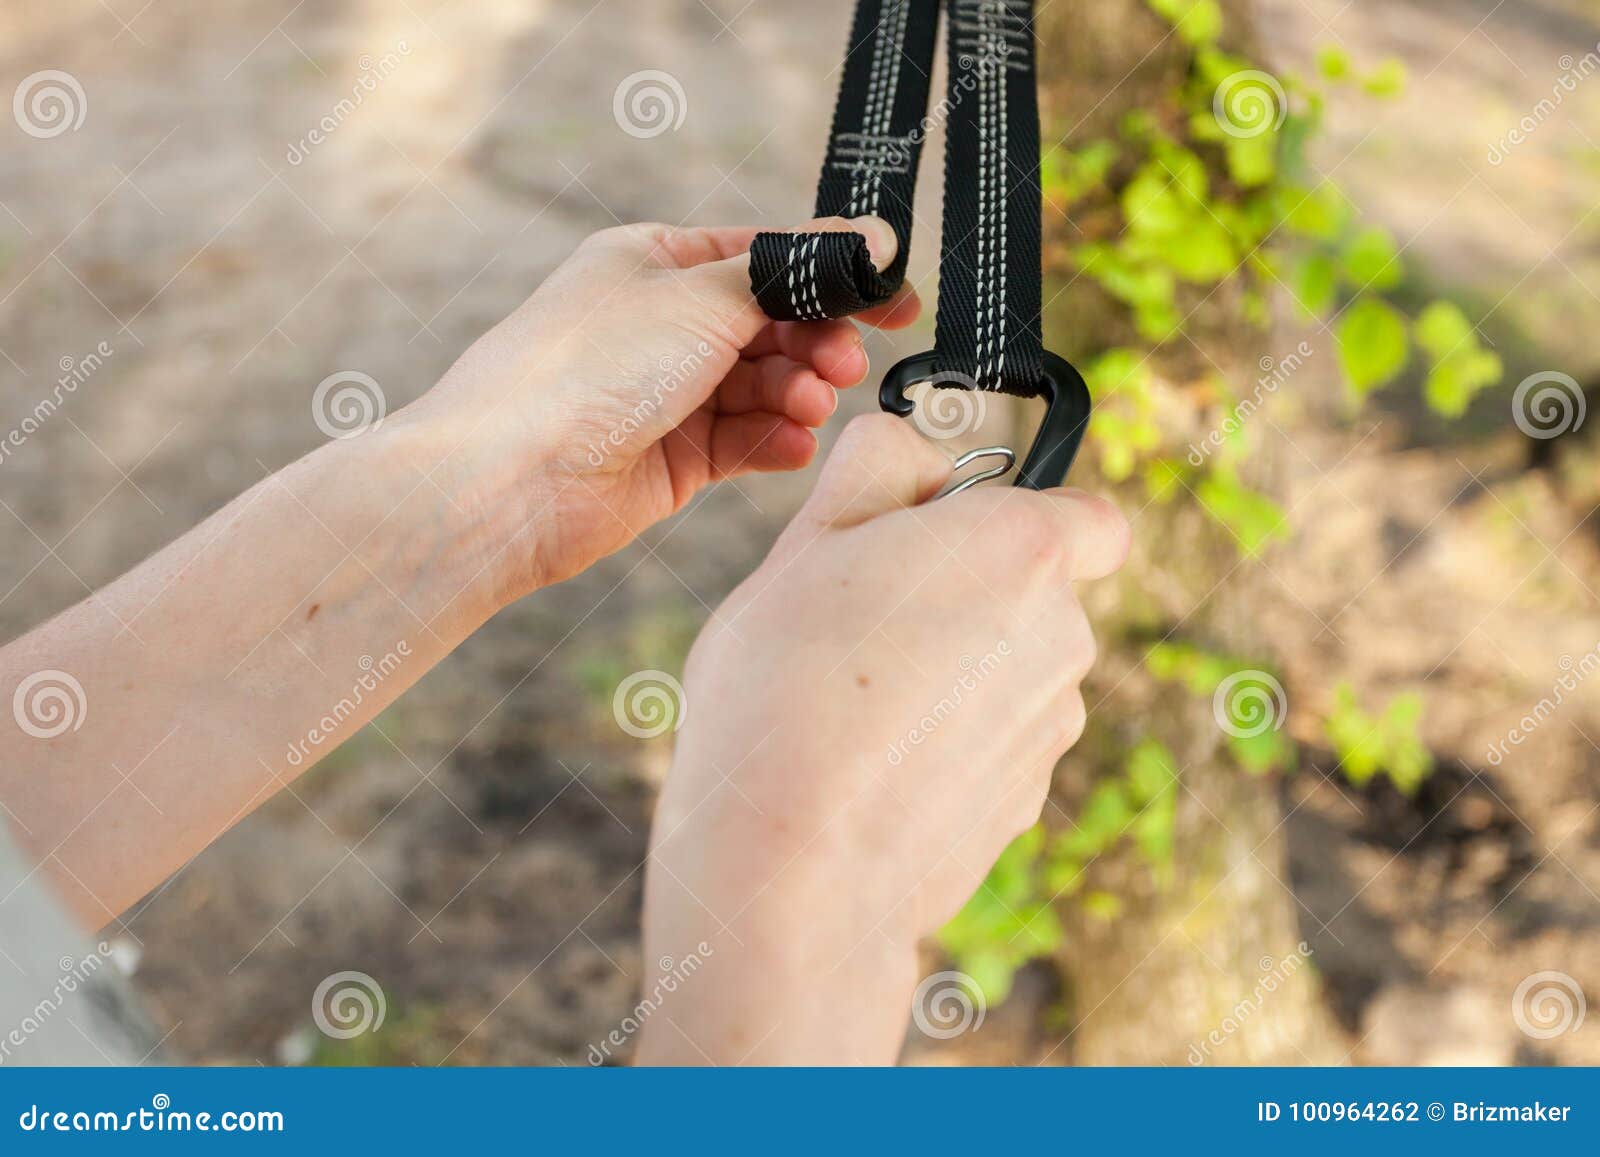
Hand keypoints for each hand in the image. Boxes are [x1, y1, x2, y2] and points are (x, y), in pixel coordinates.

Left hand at [407, 216, 919, 595]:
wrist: (512, 478)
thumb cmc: (587, 368)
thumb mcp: (701, 294)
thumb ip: (791, 271)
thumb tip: (865, 235)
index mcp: (656, 262)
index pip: (765, 258)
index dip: (834, 276)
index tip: (896, 300)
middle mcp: (661, 325)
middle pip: (772, 325)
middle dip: (816, 343)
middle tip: (846, 362)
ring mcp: (667, 395)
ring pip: (764, 386)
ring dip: (798, 393)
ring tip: (810, 404)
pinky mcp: (673, 459)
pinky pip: (745, 441)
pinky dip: (776, 440)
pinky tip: (792, 443)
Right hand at [634, 415, 1128, 1064]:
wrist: (793, 868)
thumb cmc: (786, 687)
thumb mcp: (808, 536)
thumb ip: (877, 466)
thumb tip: (917, 453)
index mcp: (1023, 549)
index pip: (1089, 515)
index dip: (1021, 516)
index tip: (943, 536)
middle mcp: (1063, 636)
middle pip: (1036, 591)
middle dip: (966, 592)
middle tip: (859, 617)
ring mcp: (1050, 729)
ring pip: (1011, 670)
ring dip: (953, 670)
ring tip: (851, 701)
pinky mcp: (1024, 803)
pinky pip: (992, 743)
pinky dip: (946, 741)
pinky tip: (868, 764)